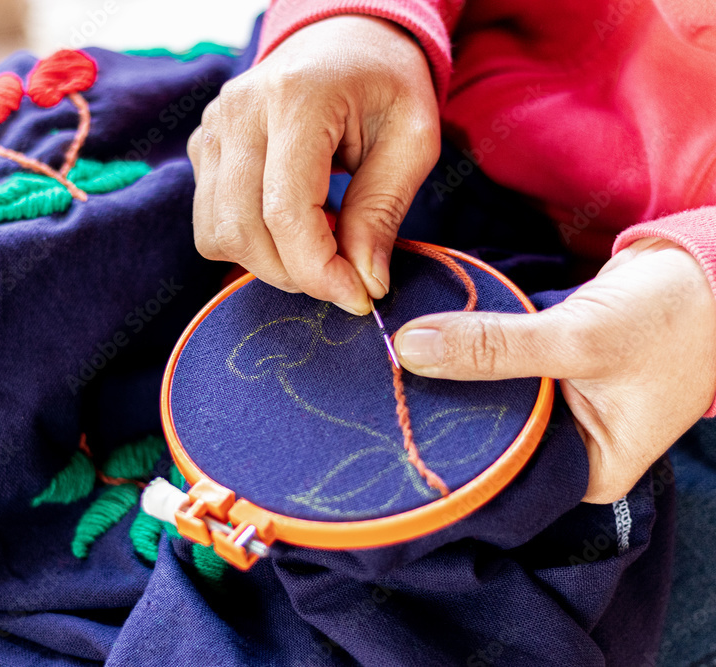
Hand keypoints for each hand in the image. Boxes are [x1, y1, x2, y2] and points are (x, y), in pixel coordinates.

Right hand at [188, 16, 439, 314]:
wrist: (343, 39)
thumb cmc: (385, 83)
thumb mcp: (413, 140)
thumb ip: (382, 212)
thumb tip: (363, 283)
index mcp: (296, 99)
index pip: (285, 212)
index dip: (319, 270)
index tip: (358, 296)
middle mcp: (239, 112)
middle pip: (243, 232)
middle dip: (296, 274)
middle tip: (344, 276)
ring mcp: (212, 129)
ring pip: (217, 236)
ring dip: (270, 263)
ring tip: (319, 242)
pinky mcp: (202, 148)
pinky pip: (211, 224)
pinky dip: (251, 243)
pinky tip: (291, 224)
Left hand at [393, 239, 715, 502]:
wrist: (709, 265)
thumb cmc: (673, 315)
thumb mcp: (581, 338)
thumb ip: (497, 347)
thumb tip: (411, 348)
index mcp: (590, 471)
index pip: (503, 478)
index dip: (450, 450)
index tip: (396, 421)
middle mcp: (573, 449)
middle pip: (491, 439)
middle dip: (446, 411)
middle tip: (385, 388)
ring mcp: (561, 410)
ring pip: (491, 401)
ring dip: (454, 378)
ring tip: (397, 365)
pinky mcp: (550, 372)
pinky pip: (500, 370)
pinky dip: (474, 354)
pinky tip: (431, 341)